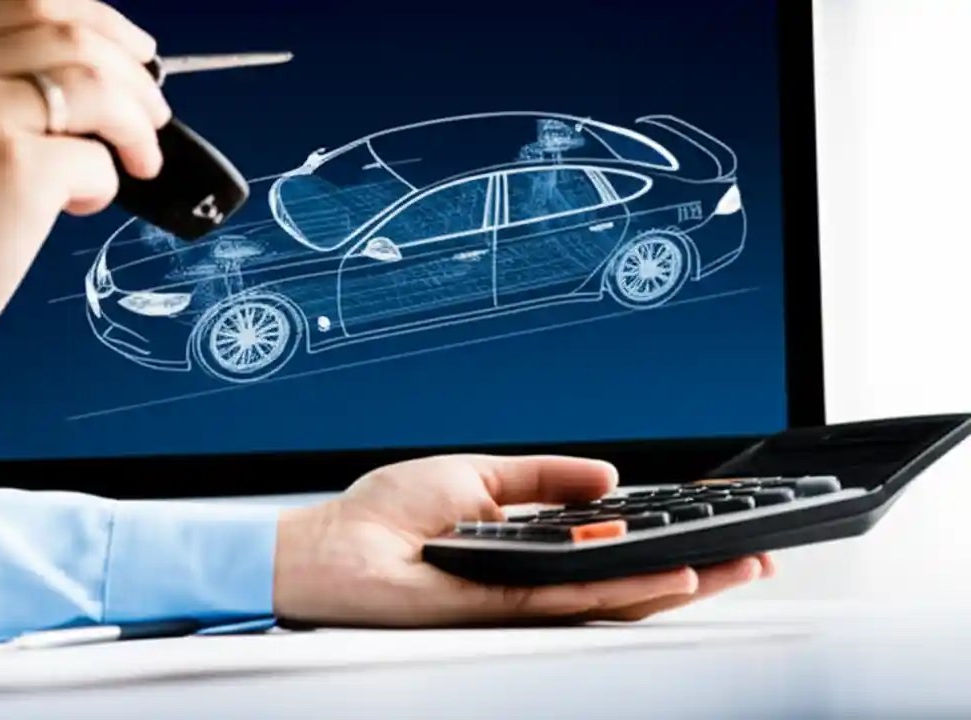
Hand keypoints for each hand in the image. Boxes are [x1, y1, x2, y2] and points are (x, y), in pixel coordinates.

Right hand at [0, 0, 168, 408]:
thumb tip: (85, 98)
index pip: (31, 5)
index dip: (101, 23)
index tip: (137, 52)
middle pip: (74, 37)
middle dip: (135, 76)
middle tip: (156, 116)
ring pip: (98, 86)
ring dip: (138, 125)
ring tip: (143, 162)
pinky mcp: (17, 171)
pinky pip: (97, 160)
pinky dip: (107, 185)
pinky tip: (79, 207)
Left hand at [275, 455, 772, 626]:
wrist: (332, 544)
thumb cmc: (387, 513)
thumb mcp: (481, 477)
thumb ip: (546, 479)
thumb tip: (607, 475)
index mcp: (530, 546)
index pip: (613, 548)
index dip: (667, 540)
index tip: (718, 527)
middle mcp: (532, 577)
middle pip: (628, 579)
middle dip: (697, 570)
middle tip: (754, 559)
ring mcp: (519, 597)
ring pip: (612, 596)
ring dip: (678, 583)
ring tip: (733, 568)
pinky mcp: (499, 606)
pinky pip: (568, 597)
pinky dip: (620, 588)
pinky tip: (667, 576)